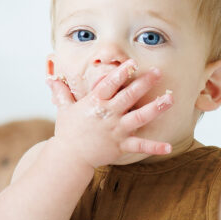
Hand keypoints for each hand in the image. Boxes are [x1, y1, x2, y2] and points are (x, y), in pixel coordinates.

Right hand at [46, 61, 173, 168]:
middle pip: (129, 96)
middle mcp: (108, 115)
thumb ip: (61, 92)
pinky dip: (154, 147)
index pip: (109, 84)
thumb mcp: (64, 109)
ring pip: (139, 117)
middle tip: (159, 72)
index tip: (132, 62)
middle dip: (144, 83)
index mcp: (95, 103)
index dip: (121, 72)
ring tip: (170, 99)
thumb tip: (50, 79)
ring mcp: (116, 130)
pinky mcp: (121, 146)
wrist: (69, 157)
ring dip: (156, 108)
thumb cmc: (67, 131)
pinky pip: (140, 146)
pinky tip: (168, 147)